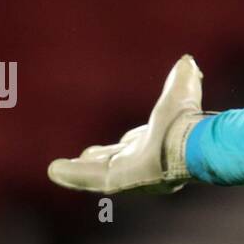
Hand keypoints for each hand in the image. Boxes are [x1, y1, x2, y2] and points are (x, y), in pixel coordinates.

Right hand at [47, 55, 208, 193]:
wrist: (189, 145)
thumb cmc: (186, 123)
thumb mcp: (181, 94)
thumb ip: (181, 80)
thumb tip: (188, 61)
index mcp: (157, 145)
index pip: (136, 146)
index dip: (127, 144)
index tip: (121, 142)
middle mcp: (143, 164)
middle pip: (114, 162)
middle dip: (99, 160)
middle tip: (84, 156)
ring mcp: (129, 176)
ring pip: (97, 173)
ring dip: (78, 171)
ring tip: (56, 169)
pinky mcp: (118, 182)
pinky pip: (90, 180)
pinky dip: (72, 175)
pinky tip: (53, 170)